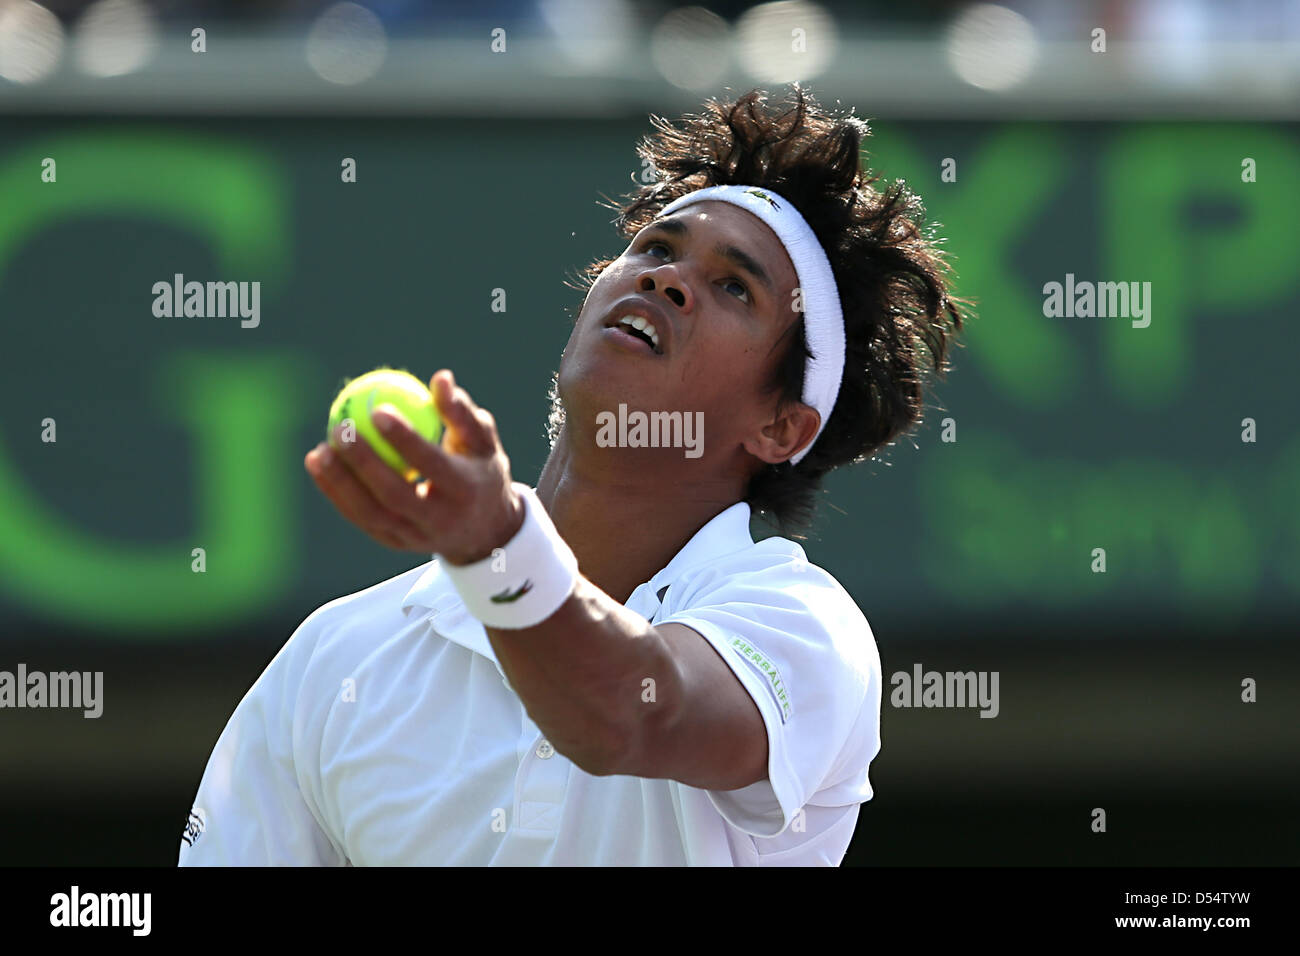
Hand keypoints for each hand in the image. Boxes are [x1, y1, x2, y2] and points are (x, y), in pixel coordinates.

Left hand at [304, 369, 524, 564]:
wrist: (484, 530)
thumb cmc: (481, 471)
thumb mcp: (483, 441)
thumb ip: (461, 412)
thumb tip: (440, 378)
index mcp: (465, 491)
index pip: (431, 465)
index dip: (405, 439)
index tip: (379, 409)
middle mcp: (439, 521)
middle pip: (395, 494)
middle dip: (363, 462)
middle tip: (341, 428)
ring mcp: (414, 537)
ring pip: (370, 513)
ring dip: (340, 483)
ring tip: (320, 450)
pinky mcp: (394, 543)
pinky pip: (359, 517)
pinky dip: (336, 492)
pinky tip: (318, 464)